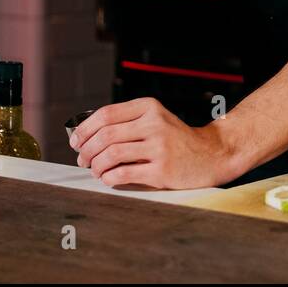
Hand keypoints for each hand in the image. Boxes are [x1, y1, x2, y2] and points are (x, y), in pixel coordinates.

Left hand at [70, 98, 234, 188]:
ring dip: (95, 165)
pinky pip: (124, 173)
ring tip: (95, 170)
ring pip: (111, 154)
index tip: (75, 141)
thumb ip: (128, 122)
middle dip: (86, 150)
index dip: (85, 128)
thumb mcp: (156, 119)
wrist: (212, 154)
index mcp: (149, 107)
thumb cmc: (177, 140)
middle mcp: (154, 123)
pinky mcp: (162, 170)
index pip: (106, 114)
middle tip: (82, 159)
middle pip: (105, 135)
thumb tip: (87, 135)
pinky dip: (109, 178)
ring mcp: (159, 147)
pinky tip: (108, 179)